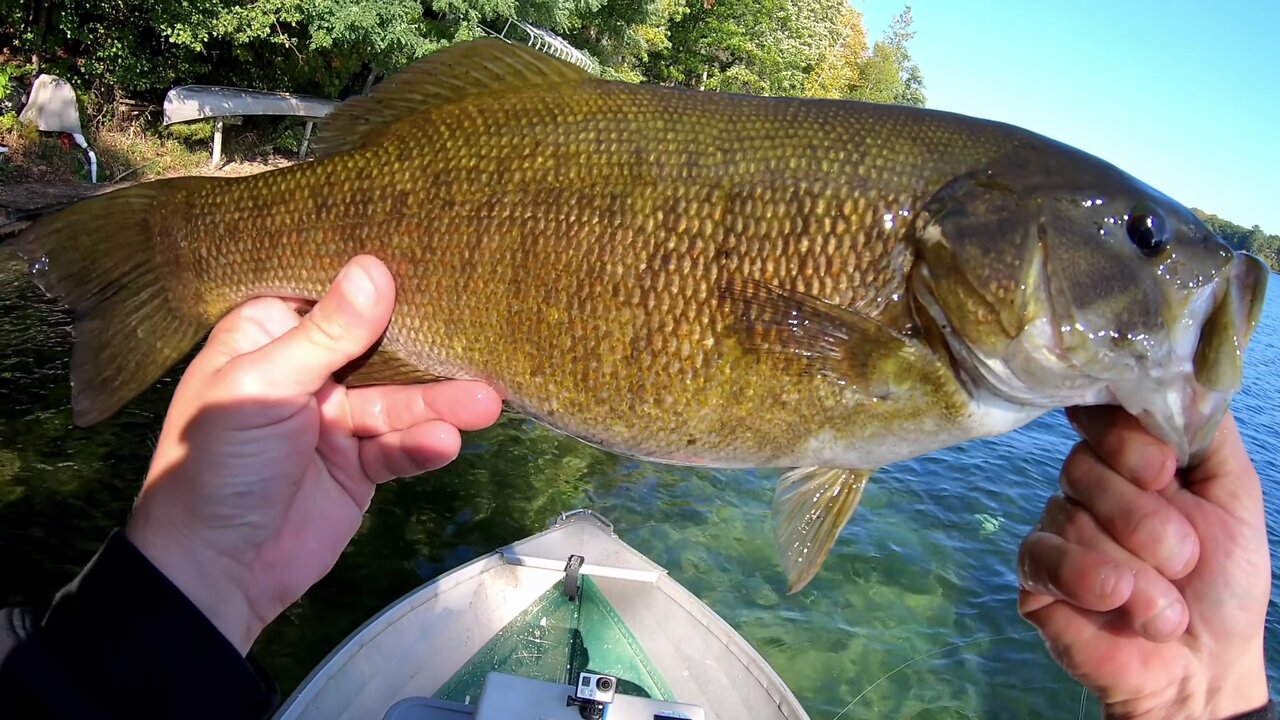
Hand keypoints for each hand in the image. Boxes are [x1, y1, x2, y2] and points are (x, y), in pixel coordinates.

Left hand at [124, 255, 502, 653]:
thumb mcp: (264, 387)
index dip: (376, 277)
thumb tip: (375, 267)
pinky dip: (420, 446)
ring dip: (439, 403)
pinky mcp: (360, 464)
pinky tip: (444, 444)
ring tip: (485, 404)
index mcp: (269, 336)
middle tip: (479, 339)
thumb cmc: (218, 462)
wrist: (214, 570)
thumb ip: (326, 334)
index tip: (435, 254)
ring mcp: (337, 419)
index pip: (329, 292)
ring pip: (398, 400)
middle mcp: (307, 370)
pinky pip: (397, 447)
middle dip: (427, 346)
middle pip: (379, 345)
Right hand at [1018, 406, 1270, 718]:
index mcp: (1128, 460)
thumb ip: (1207, 433)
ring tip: (1166, 608)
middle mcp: (1085, 486)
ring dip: (1139, 573)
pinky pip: (1046, 556)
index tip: (1163, 472)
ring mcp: (1055, 528)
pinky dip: (1090, 581)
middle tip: (1183, 560)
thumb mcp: (1233, 497)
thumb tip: (1185, 371)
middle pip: (1085, 467)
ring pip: (1075, 519)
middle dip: (1146, 521)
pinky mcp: (1033, 573)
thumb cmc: (1222, 584)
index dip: (1124, 439)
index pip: (1100, 417)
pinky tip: (1118, 601)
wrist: (1203, 667)